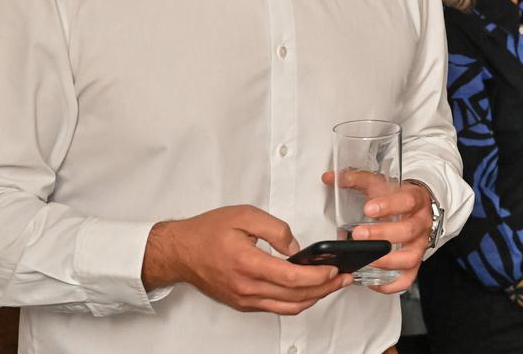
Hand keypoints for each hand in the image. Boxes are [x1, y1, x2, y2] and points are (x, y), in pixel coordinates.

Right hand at [141, 205, 349, 313]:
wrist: (179, 252)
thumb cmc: (207, 232)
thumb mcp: (244, 215)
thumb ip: (276, 229)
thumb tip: (296, 246)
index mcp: (248, 264)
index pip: (292, 277)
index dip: (318, 276)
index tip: (334, 269)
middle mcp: (247, 287)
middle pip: (295, 296)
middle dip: (324, 288)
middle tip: (343, 278)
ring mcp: (244, 299)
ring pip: (288, 307)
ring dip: (314, 298)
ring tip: (332, 286)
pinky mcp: (243, 302)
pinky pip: (276, 307)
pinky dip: (296, 302)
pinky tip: (308, 291)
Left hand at [320, 171, 432, 293]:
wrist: (418, 207)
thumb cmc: (396, 197)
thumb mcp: (379, 184)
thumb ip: (355, 179)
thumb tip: (329, 177)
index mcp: (414, 200)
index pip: (407, 201)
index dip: (389, 206)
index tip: (368, 208)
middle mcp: (421, 224)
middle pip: (408, 230)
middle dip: (383, 234)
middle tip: (358, 234)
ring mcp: (420, 245)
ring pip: (410, 258)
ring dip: (387, 261)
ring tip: (365, 260)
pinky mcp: (415, 263)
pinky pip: (407, 279)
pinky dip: (391, 284)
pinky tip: (372, 281)